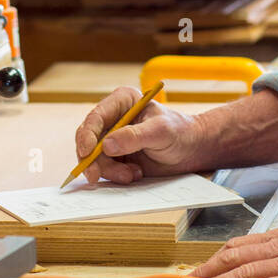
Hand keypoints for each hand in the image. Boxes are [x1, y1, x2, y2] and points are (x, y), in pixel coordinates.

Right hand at [74, 86, 202, 183]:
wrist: (190, 150)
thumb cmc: (179, 132)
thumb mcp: (160, 132)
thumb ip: (134, 137)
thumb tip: (106, 145)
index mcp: (123, 101)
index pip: (96, 117)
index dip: (87, 135)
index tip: (87, 153)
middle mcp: (113, 118)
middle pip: (88, 139)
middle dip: (92, 159)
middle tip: (96, 175)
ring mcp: (113, 138)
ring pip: (94, 157)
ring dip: (109, 170)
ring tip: (132, 174)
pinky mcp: (116, 156)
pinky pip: (104, 168)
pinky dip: (115, 175)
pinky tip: (134, 174)